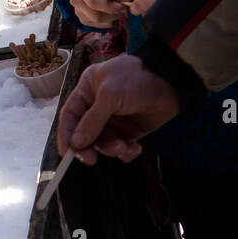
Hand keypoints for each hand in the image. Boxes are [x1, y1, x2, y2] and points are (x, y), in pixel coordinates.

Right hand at [56, 54, 181, 164]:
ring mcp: (114, 119)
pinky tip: (135, 147)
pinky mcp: (129, 131)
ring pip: (102, 143)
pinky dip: (125, 152)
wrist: (171, 82)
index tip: (67, 153)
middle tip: (91, 159)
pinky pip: (120, 147)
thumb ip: (92, 121)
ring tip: (124, 145)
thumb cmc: (137, 79)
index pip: (70, 115)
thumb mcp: (109, 95)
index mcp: (87, 90)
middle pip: (84, 134)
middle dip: (88, 147)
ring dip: (112, 148)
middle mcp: (98, 106)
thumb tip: (76, 143)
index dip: (66, 135)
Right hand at [69, 0, 130, 28]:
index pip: (94, 2)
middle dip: (113, 14)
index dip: (109, 6)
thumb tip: (126, 1)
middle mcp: (76, 0)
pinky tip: (110, 10)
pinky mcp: (83, 19)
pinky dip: (108, 20)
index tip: (122, 6)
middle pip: (96, 16)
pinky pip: (99, 25)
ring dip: (112, 17)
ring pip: (98, 21)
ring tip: (117, 6)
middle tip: (124, 8)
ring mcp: (77, 11)